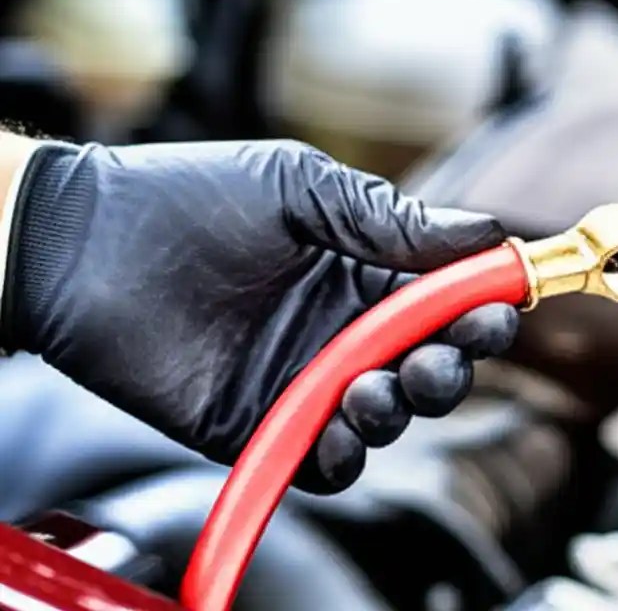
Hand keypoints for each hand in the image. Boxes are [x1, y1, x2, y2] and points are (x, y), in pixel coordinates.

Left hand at [1, 140, 518, 492]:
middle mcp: (345, 329)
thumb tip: (489, 231)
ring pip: (389, 417)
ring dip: (402, 408)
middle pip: (432, 364)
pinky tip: (341, 430)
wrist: (84, 245)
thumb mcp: (303, 188)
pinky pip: (325, 461)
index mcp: (364, 270)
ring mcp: (307, 380)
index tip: (502, 301)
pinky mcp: (263, 426)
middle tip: (441, 354)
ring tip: (374, 385)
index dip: (482, 304)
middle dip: (453, 365)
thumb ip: (392, 219)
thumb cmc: (191, 199)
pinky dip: (347, 456)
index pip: (446, 298)